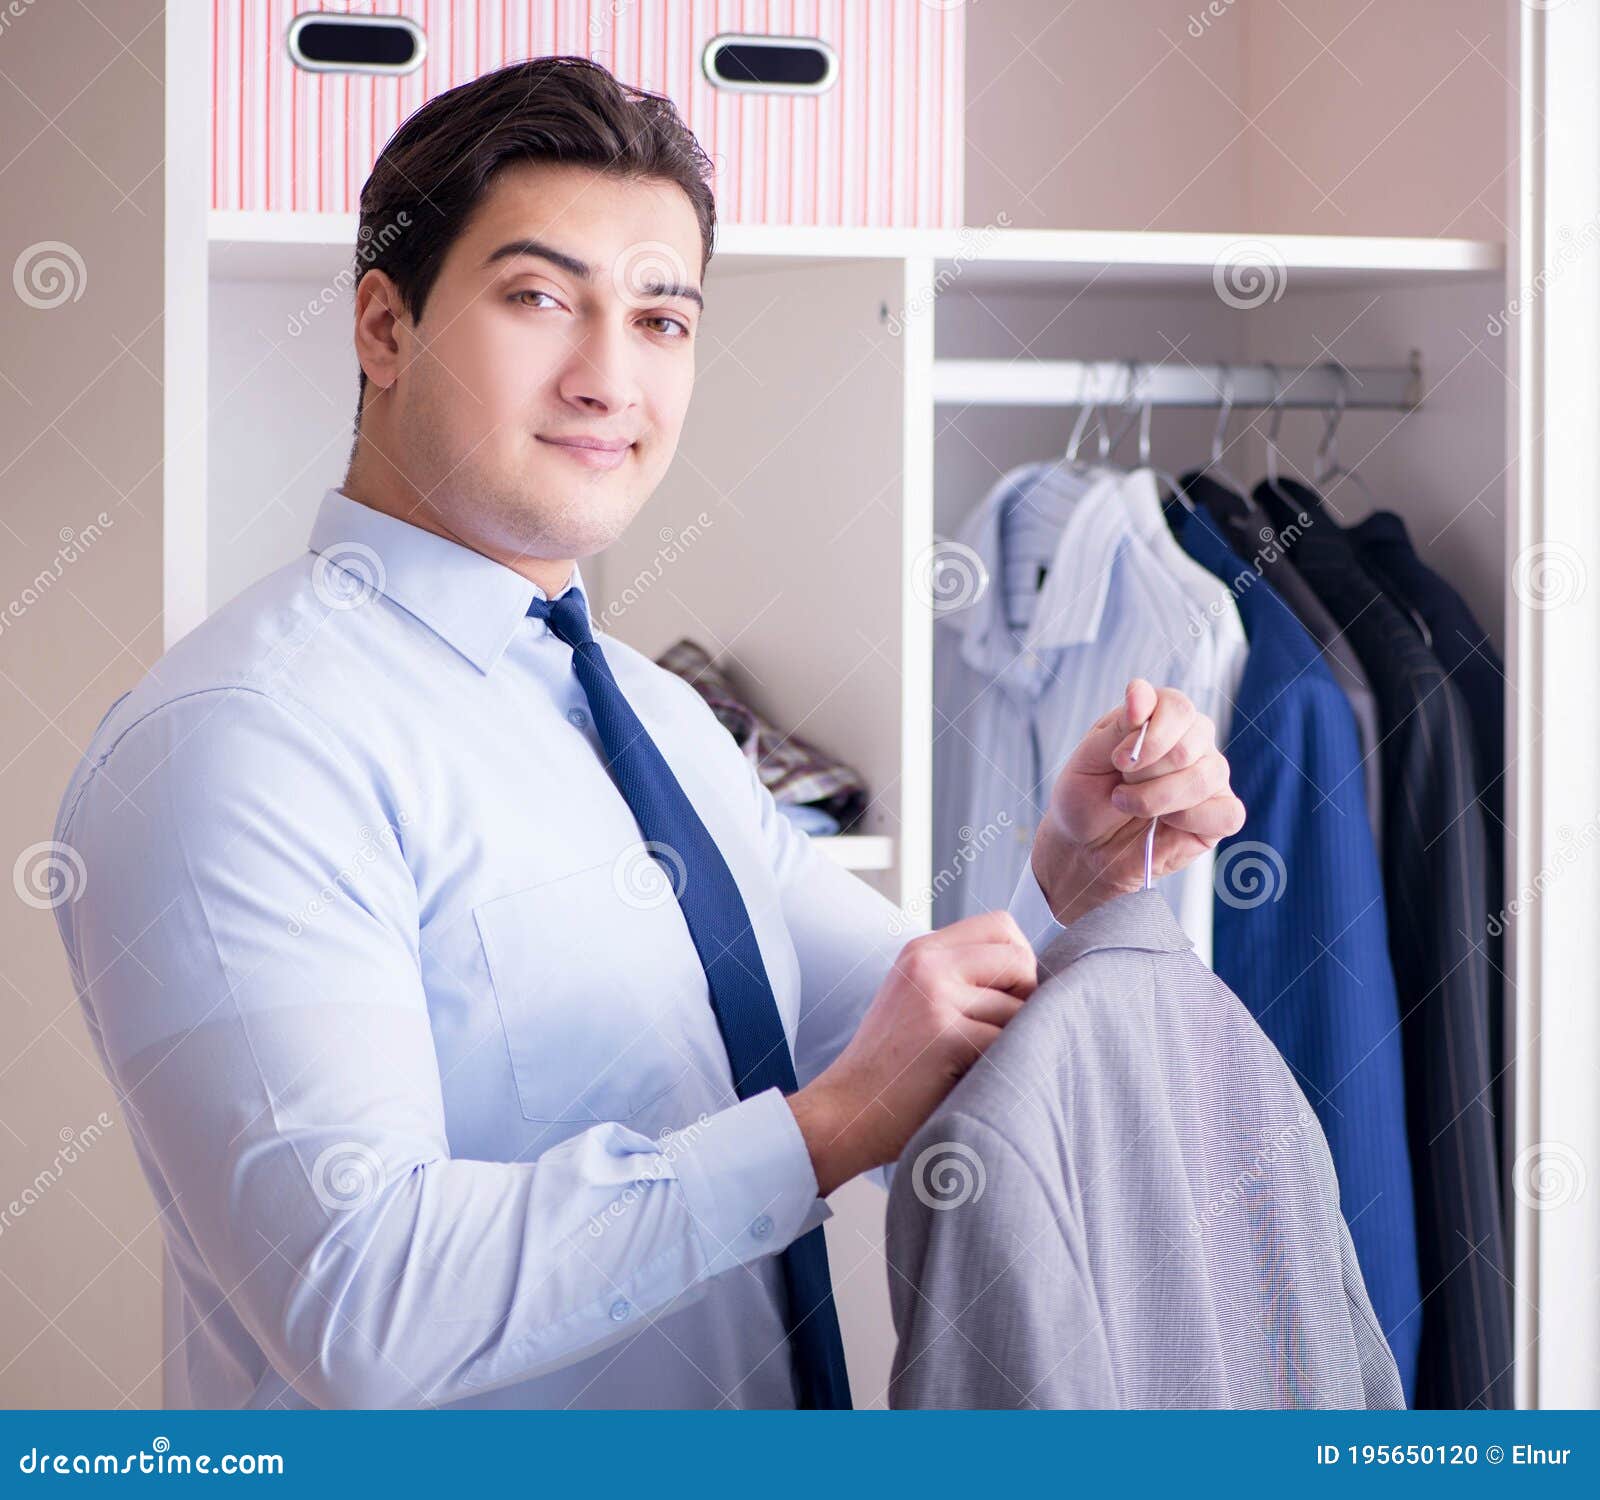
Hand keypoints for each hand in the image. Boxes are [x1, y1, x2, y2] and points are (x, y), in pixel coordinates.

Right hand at [787, 910, 1036, 1194]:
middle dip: (1027, 998)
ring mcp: (934, 996)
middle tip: (999, 1034)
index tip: (1007, 998)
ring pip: (1020, 1008)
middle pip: (1019, 958)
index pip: (1002, 925)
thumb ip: (962, 977)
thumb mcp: (918, 1000)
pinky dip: (1000, 1068)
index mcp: (922, 950)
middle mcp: (926, 962)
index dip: (1019, 960)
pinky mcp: (945, 1035)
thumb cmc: (893, 1068)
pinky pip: (1007, 1043)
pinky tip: (970, 1081)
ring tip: (976, 1064)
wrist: (846, 1113)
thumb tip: (1037, 973)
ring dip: (1013, 1041)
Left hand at [1030, 678, 1245, 926]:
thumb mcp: (1086, 759)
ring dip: (1158, 797)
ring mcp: (1210, 777)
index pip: (1176, 705)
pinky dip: (1189, 819)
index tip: (1117, 758)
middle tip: (1120, 784)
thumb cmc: (1085, 798)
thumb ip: (1117, 727)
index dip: (1150, 732)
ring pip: (1206, 775)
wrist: (1084, 848)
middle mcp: (1191, 741)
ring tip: (1129, 805)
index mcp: (1159, 718)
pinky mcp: (1221, 814)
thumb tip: (1140, 695)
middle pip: (1191, 740)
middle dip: (1146, 770)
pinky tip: (1165, 824)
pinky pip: (1227, 812)